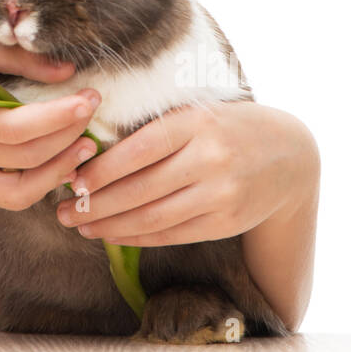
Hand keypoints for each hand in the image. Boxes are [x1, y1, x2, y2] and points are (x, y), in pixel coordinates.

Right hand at [0, 26, 104, 209]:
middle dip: (67, 134)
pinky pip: (11, 197)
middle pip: (25, 156)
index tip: (89, 98)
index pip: (18, 127)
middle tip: (92, 110)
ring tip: (86, 145)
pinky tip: (62, 164)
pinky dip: (41, 183)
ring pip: (22, 188)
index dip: (59, 116)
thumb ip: (21, 61)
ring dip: (60, 167)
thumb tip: (68, 73)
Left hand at [56, 100, 317, 244]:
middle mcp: (209, 158)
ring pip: (153, 216)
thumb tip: (92, 151)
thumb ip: (154, 130)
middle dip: (95, 203)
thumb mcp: (195, 115)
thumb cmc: (226, 128)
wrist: (289, 155)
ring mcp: (220, 193)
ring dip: (111, 224)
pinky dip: (138, 236)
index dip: (100, 169)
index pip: (137, 150)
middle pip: (140, 188)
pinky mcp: (226, 221)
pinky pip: (173, 233)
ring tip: (80, 226)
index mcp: (194, 123)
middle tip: (62, 210)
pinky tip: (113, 234)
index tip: (70, 179)